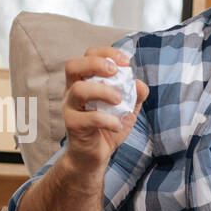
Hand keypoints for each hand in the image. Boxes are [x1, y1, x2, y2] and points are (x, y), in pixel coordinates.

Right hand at [62, 46, 148, 172]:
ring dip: (103, 91)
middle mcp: (72, 91)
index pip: (88, 56)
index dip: (106, 53)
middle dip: (96, 64)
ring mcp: (70, 108)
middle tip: (115, 72)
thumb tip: (140, 84)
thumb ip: (135, 96)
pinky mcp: (73, 126)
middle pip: (73, 66)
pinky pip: (88, 118)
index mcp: (84, 81)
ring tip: (119, 100)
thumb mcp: (126, 110)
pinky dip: (107, 120)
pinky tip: (117, 125)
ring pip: (78, 90)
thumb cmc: (107, 128)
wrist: (94, 156)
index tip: (125, 61)